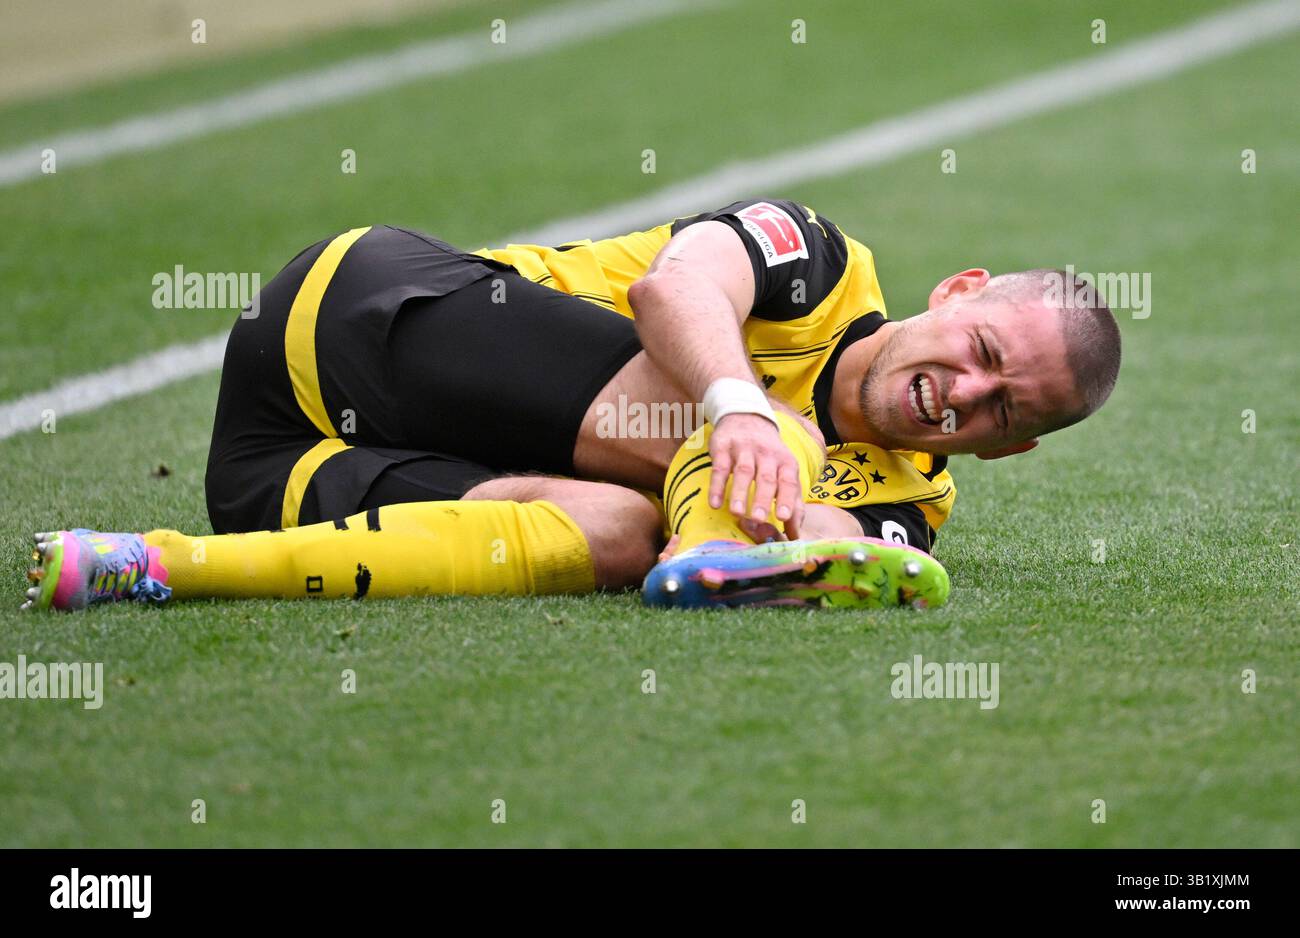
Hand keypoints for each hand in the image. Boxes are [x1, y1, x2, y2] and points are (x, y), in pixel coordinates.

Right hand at [707, 413, 803, 538]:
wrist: (747, 417)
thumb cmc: (769, 454)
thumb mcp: (785, 472)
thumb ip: (793, 502)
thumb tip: (795, 535)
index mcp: (786, 462)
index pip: (789, 482)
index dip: (787, 499)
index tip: (784, 518)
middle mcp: (767, 454)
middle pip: (766, 478)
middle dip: (763, 499)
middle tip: (759, 520)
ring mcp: (744, 449)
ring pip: (744, 472)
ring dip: (741, 493)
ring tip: (737, 513)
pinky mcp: (723, 448)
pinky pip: (720, 468)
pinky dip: (717, 486)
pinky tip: (715, 503)